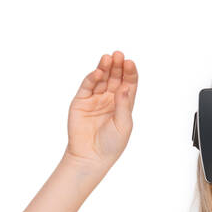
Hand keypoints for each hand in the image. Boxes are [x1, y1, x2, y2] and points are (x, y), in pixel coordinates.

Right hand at [65, 51, 137, 170]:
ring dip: (105, 68)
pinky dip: (92, 78)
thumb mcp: (123, 125)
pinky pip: (87, 86)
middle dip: (118, 67)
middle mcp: (109, 100)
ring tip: (108, 58)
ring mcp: (95, 99)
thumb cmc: (111, 144)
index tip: (130, 63)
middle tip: (119, 55)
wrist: (90, 156)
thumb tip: (125, 86)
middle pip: (115, 78)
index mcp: (123, 105)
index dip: (130, 73)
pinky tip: (98, 72)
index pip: (128, 85)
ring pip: (101, 79)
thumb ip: (123, 105)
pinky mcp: (81, 101)